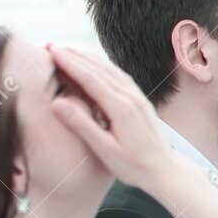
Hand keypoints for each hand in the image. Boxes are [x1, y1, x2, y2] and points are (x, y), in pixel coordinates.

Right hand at [46, 45, 178, 189]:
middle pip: (100, 69)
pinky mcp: (142, 102)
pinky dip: (104, 67)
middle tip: (51, 45)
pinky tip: (96, 66)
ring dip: (89, 58)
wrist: (166, 171)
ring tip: (69, 51)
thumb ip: (82, 125)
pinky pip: (121, 77)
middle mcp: (132, 98)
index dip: (69, 63)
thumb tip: (58, 102)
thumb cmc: (135, 166)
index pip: (91, 78)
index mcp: (122, 108)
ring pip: (111, 70)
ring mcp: (139, 99)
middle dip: (75, 55)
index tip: (51, 50)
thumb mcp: (105, 150)